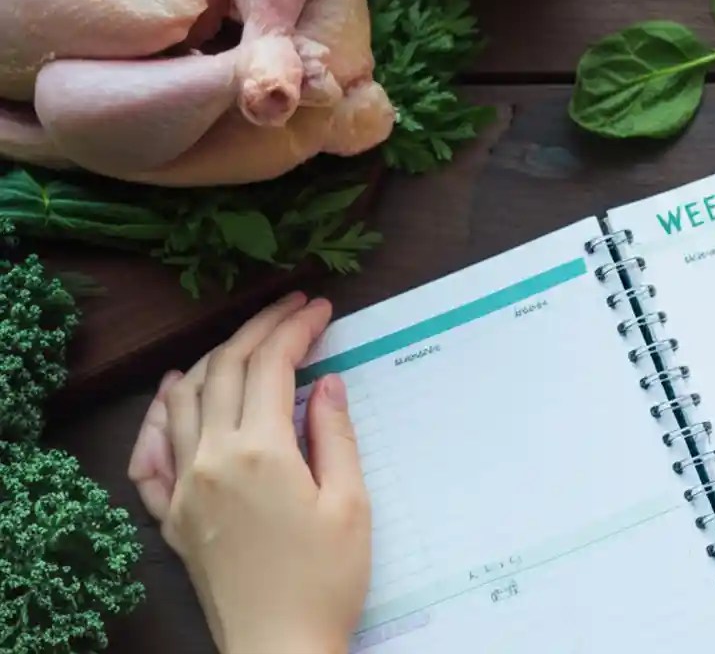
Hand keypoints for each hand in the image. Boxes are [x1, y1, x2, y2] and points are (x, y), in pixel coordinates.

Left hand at [127, 293, 370, 653]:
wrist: (280, 647)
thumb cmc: (327, 580)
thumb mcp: (350, 504)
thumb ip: (334, 435)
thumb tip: (326, 383)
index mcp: (260, 451)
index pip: (272, 365)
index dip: (297, 328)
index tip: (322, 308)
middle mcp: (212, 459)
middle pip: (225, 369)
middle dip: (260, 329)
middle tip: (293, 309)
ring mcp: (185, 487)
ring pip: (184, 399)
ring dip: (214, 359)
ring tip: (246, 342)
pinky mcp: (172, 517)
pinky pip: (150, 456)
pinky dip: (160, 416)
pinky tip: (173, 396)